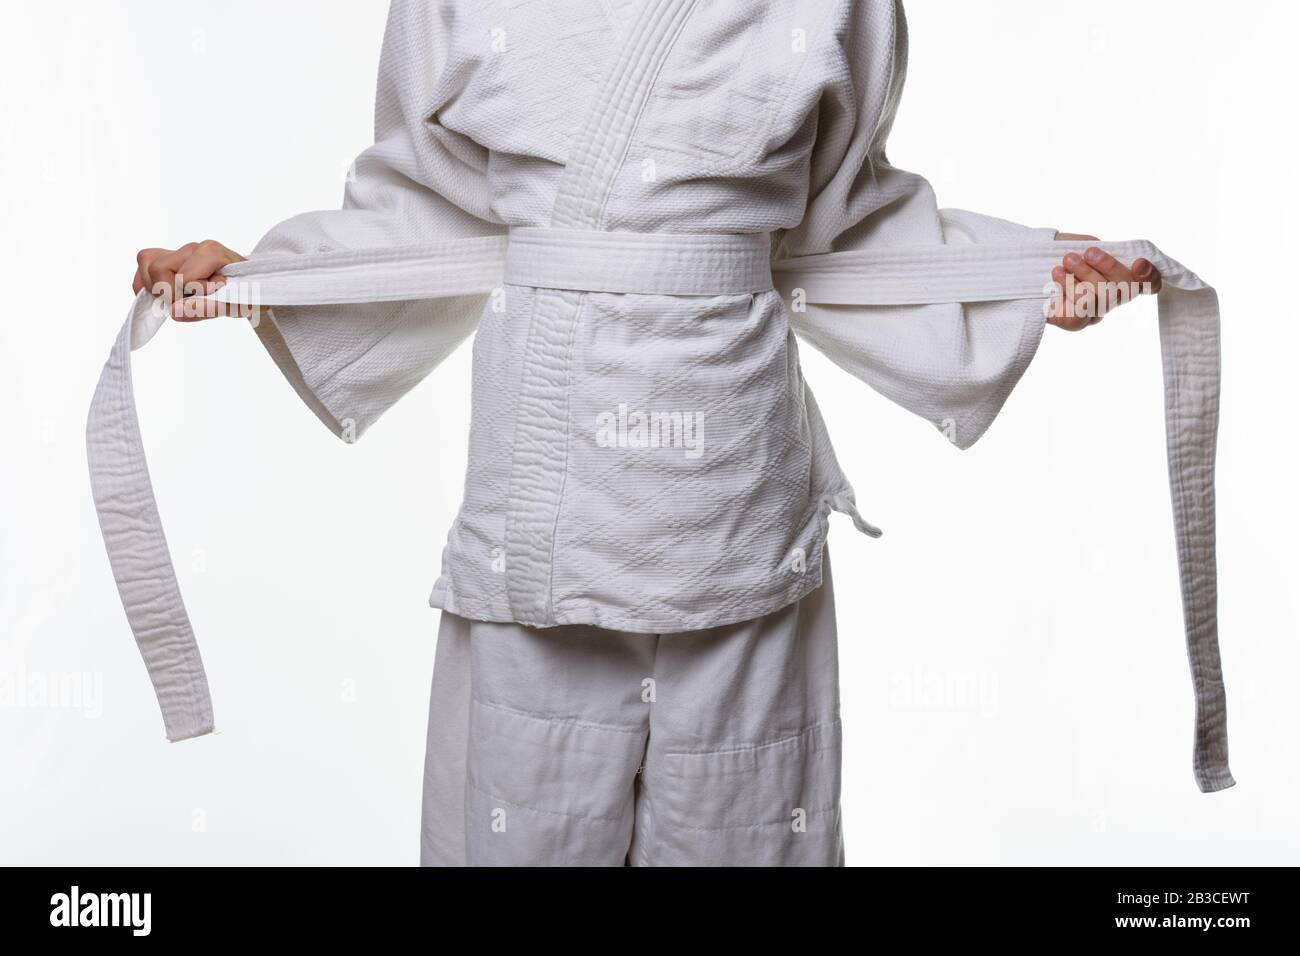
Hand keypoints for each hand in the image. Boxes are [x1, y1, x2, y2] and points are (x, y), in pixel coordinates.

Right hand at [133, 240, 249, 319]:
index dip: (190, 295)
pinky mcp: (168, 257)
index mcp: (212, 252)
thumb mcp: (236, 306)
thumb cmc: (248, 293)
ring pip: (146, 262)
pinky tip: (166, 295)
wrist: (255, 285)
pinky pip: (144, 265)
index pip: (182, 277)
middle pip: (157, 267)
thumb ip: (206, 308)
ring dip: (156, 287)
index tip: (210, 298)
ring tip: (180, 297)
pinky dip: (148, 283)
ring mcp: (180, 250)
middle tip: (190, 302)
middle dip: (169, 292)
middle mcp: (194, 247)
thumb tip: (173, 311)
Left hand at [1047, 233, 1161, 330]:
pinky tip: (1055, 278)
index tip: (1139, 262)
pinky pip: (1079, 314)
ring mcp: (1095, 313)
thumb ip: (1103, 247)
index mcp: (1120, 278)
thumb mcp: (1083, 242)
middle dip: (1106, 266)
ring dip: (1082, 277)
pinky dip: (1068, 293)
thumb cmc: (1058, 254)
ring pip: (1101, 300)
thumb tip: (1112, 252)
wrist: (1025, 267)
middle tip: (1084, 253)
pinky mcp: (1074, 322)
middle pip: (1124, 288)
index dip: (1150, 275)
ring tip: (1063, 264)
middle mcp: (1112, 298)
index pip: (1149, 283)